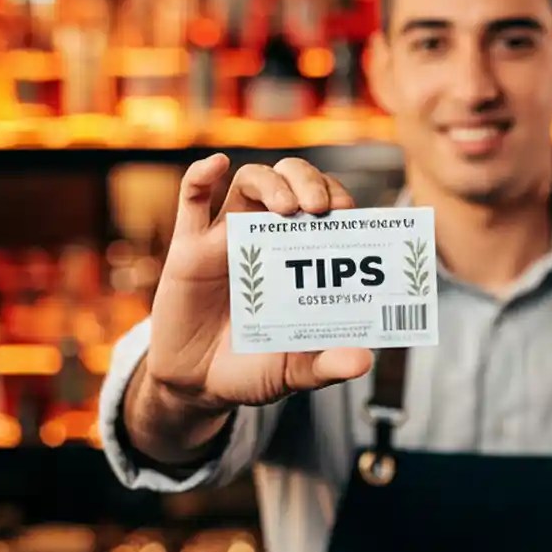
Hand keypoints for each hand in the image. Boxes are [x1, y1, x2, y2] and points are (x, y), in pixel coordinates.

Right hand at [145, 154, 372, 409]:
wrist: (198, 386)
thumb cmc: (254, 368)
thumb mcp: (295, 371)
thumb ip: (326, 365)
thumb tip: (363, 362)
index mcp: (301, 256)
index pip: (327, 205)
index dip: (340, 198)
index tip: (352, 214)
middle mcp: (268, 237)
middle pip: (292, 181)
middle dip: (310, 181)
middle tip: (322, 207)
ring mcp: (228, 238)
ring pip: (249, 181)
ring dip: (271, 182)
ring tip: (287, 208)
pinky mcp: (188, 250)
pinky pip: (191, 201)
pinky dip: (200, 175)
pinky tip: (215, 165)